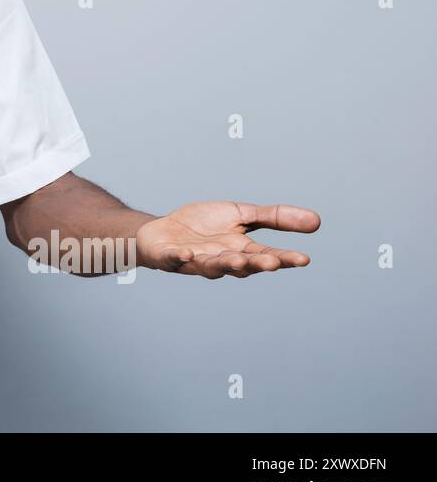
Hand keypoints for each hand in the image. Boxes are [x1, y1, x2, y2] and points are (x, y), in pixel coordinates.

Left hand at [135, 201, 319, 277]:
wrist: (163, 230)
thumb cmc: (204, 226)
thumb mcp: (241, 215)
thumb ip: (274, 218)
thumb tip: (317, 220)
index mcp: (241, 250)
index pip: (267, 256)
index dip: (284, 259)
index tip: (303, 259)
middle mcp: (222, 260)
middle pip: (242, 265)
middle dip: (256, 264)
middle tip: (272, 263)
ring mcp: (196, 261)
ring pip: (213, 266)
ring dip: (224, 264)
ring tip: (235, 259)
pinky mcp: (171, 257)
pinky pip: (175, 259)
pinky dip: (181, 258)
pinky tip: (187, 253)